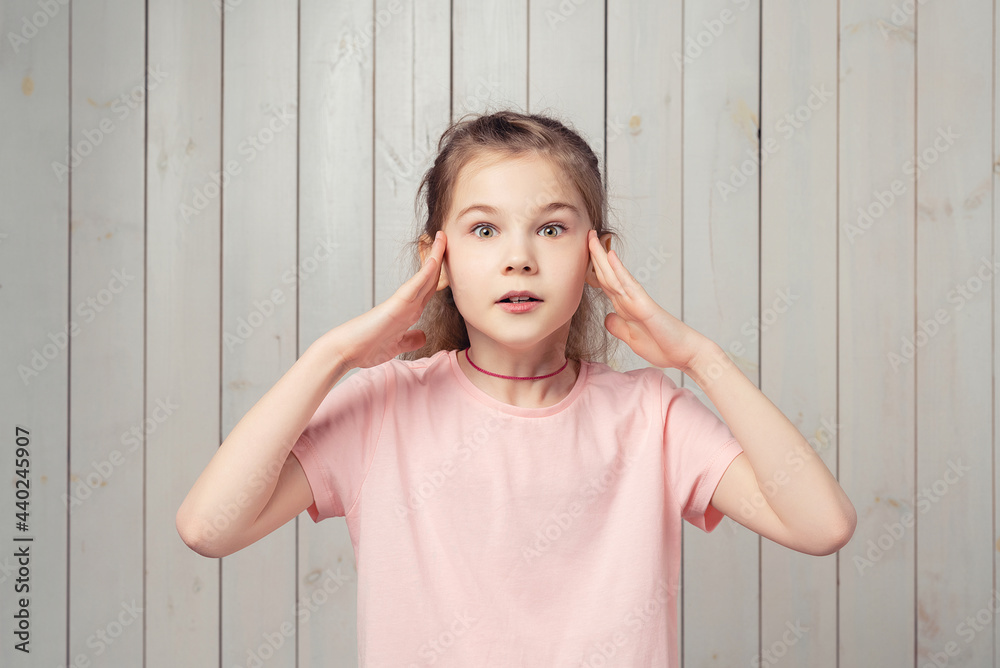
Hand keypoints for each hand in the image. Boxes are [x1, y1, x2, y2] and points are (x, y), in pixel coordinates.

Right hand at [333, 231, 447, 368]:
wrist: (344, 351)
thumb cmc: (366, 348)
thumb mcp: (397, 345)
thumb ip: (410, 339)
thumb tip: (422, 335)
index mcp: (409, 313)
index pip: (429, 289)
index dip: (440, 274)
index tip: (448, 260)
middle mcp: (407, 306)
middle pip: (429, 278)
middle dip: (439, 258)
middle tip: (445, 237)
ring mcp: (402, 305)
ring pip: (424, 277)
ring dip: (434, 256)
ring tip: (442, 237)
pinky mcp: (395, 306)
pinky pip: (414, 286)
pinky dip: (425, 273)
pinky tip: (434, 259)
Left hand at [586, 229, 708, 371]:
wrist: (686, 353)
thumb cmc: (663, 346)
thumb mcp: (632, 339)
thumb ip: (619, 327)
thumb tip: (607, 316)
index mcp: (625, 308)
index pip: (605, 284)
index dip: (592, 270)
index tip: (581, 256)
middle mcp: (630, 300)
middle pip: (607, 275)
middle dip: (595, 256)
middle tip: (586, 235)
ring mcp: (638, 301)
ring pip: (614, 275)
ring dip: (602, 256)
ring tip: (592, 237)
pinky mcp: (646, 306)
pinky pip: (629, 285)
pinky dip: (619, 270)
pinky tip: (611, 256)